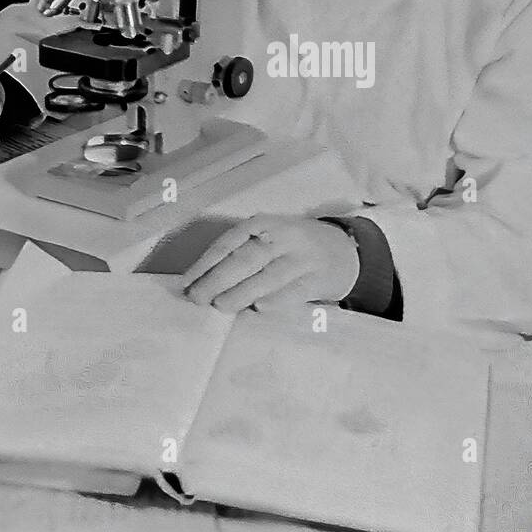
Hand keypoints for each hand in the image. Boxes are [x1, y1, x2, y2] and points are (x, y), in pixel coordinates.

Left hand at [181, 214, 360, 314]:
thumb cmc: (293, 247)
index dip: (206, 262)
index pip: (230, 242)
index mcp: (265, 224)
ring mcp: (303, 258)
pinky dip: (277, 299)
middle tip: (198, 297)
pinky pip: (295, 290)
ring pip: (268, 274)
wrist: (344, 251)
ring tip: (221, 305)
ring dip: (242, 291)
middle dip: (218, 279)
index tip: (187, 281)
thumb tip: (203, 282)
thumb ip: (242, 253)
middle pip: (247, 258)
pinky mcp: (318, 278)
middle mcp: (283, 237)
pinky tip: (260, 307)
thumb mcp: (269, 238)